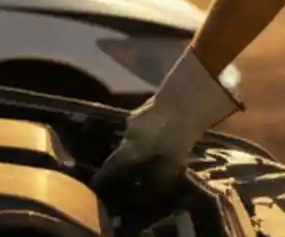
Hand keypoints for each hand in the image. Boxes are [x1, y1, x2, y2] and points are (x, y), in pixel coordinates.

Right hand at [92, 50, 240, 193]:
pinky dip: (149, 132)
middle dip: (128, 160)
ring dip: (141, 144)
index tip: (96, 185)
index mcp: (130, 147)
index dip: (103, 177)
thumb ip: (161, 176)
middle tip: (135, 170)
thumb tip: (153, 187)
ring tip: (153, 152)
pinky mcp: (147, 105)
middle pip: (124, 150)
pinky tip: (162, 134)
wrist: (188, 97)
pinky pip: (144, 124)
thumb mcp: (174, 161)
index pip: (111, 165)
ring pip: (135, 135)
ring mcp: (137, 115)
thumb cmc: (178, 133)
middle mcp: (128, 131)